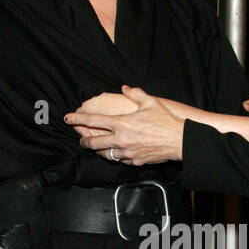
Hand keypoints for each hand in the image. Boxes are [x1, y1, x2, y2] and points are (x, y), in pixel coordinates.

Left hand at [65, 85, 182, 163]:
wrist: (179, 141)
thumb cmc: (166, 121)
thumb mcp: (150, 102)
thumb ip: (135, 93)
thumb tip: (126, 88)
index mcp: (120, 123)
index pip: (92, 121)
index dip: (77, 119)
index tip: (68, 118)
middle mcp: (120, 139)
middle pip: (92, 143)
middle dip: (83, 140)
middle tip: (81, 139)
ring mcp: (126, 152)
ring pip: (104, 154)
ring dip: (98, 150)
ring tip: (96, 147)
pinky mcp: (135, 161)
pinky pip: (120, 160)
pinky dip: (117, 156)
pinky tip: (117, 153)